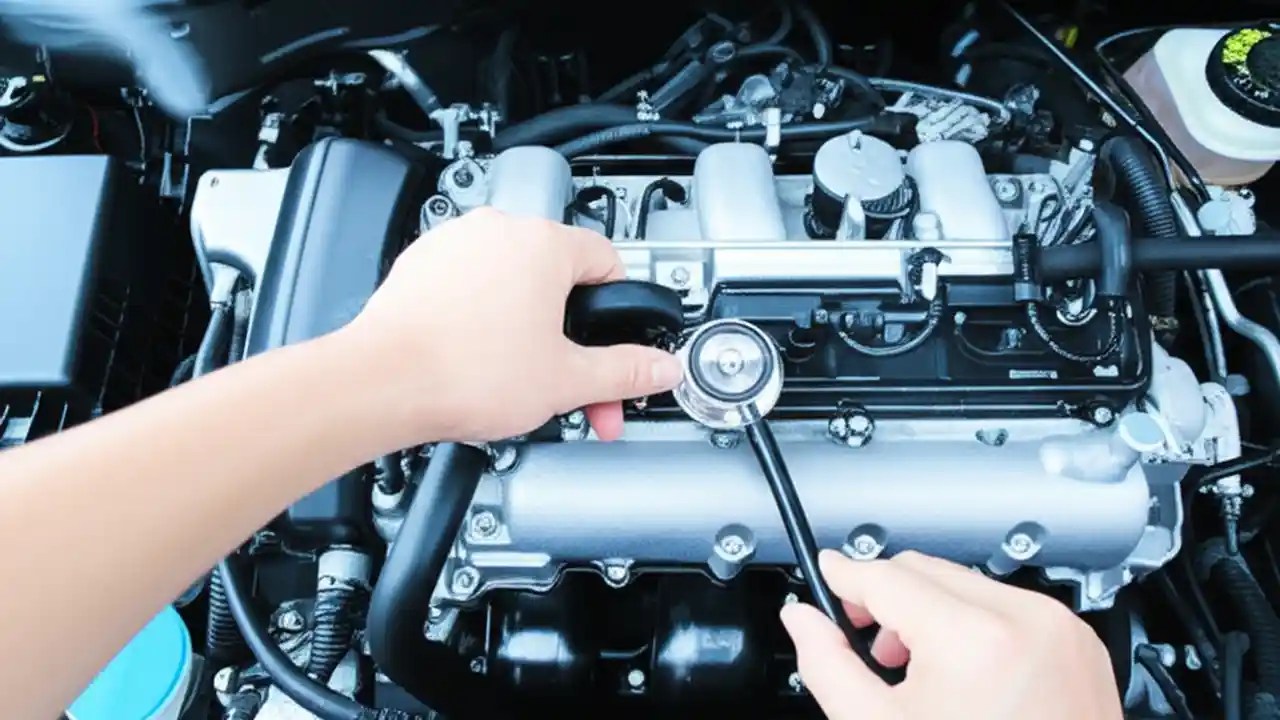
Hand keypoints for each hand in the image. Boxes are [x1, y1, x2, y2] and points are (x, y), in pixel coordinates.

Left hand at [340, 207, 682, 445]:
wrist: (382, 384)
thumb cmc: (462, 372)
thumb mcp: (567, 380)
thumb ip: (624, 371)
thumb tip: (659, 367)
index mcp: (543, 244)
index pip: (607, 261)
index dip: (618, 309)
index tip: (616, 342)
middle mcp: (498, 231)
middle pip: (558, 279)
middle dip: (573, 338)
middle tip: (576, 385)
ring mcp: (454, 245)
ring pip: (512, 282)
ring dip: (529, 328)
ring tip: (521, 376)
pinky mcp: (421, 267)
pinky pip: (470, 287)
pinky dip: (483, 319)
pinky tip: (481, 361)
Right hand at [781, 550, 1122, 719]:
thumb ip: (828, 665)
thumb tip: (804, 621)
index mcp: (975, 639)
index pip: (886, 576)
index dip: (843, 576)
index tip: (828, 574)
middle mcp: (1027, 621)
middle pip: (926, 570)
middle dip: (887, 599)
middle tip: (866, 639)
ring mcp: (1061, 631)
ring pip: (967, 583)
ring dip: (930, 611)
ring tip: (917, 667)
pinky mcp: (1079, 645)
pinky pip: (1009, 608)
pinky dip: (975, 626)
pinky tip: (962, 674)